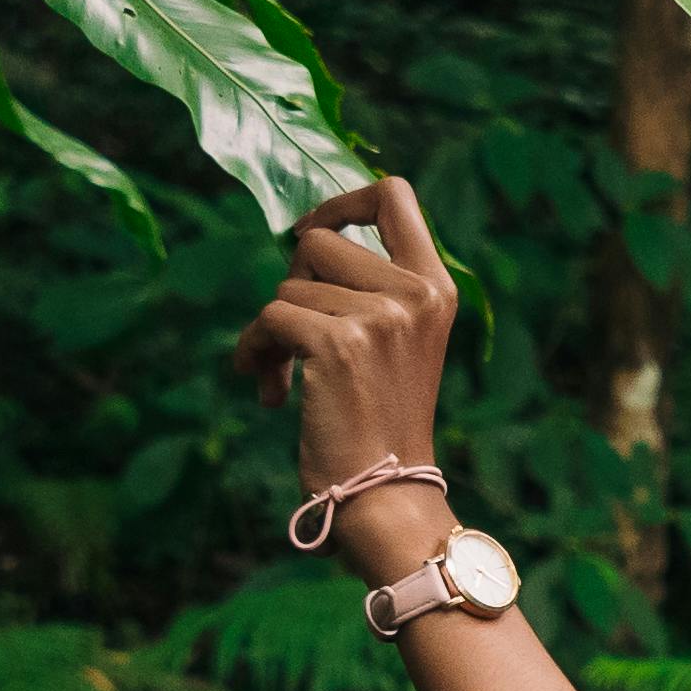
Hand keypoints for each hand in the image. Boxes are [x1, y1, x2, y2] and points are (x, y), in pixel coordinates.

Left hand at [228, 174, 458, 570]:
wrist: (387, 496)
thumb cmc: (381, 427)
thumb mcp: (395, 342)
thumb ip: (369, 289)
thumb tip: (306, 237)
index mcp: (435, 288)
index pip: (394, 194)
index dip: (343, 200)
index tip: (311, 234)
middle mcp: (415, 293)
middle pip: (321, 240)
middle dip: (293, 286)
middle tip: (291, 340)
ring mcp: (380, 316)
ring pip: (288, 285)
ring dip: (271, 332)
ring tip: (282, 378)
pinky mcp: (339, 343)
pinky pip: (270, 317)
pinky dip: (255, 351)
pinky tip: (269, 392)